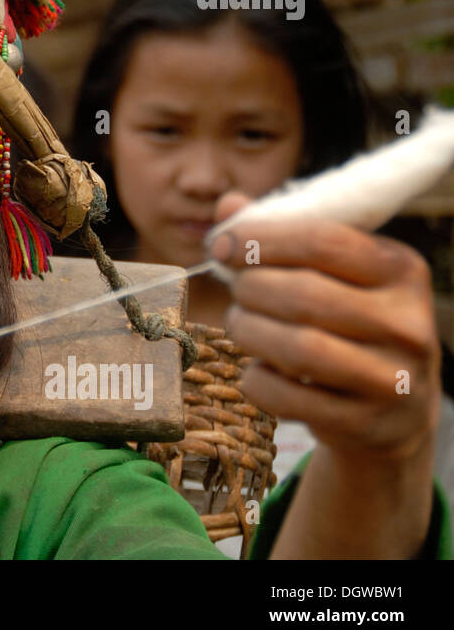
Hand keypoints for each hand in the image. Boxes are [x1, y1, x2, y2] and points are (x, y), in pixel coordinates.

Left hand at [210, 192, 439, 463]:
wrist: (394, 409)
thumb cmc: (348, 321)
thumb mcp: (330, 272)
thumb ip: (281, 235)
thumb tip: (229, 205)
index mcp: (402, 269)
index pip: (322, 240)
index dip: (261, 239)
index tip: (221, 245)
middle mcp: (408, 323)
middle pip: (302, 295)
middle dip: (250, 290)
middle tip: (237, 293)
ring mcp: (394, 378)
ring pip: (297, 348)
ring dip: (249, 332)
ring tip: (242, 326)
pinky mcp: (369, 424)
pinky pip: (287, 397)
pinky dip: (256, 381)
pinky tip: (260, 370)